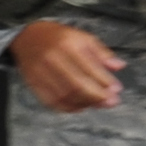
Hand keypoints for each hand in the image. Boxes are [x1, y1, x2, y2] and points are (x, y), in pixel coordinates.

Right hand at [10, 20, 127, 113]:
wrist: (27, 37)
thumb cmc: (58, 38)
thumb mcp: (83, 37)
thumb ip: (102, 52)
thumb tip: (119, 66)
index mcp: (67, 44)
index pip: (89, 67)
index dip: (105, 81)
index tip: (117, 89)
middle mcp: (52, 58)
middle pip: (77, 85)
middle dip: (98, 97)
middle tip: (112, 102)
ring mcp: (41, 72)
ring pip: (65, 96)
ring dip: (86, 104)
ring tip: (99, 103)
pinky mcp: (34, 83)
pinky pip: (53, 101)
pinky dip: (69, 107)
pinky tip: (81, 106)